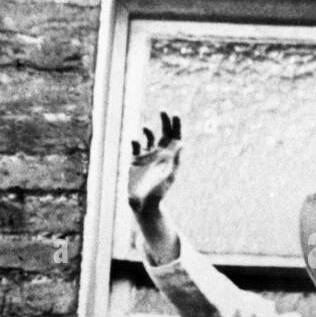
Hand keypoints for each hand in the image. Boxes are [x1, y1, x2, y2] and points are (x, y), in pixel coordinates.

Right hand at [128, 112, 182, 264]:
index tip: (175, 114)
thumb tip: (181, 144)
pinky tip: (134, 141)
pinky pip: (136, 147)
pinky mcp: (134, 162)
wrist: (144, 206)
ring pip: (149, 139)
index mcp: (170, 158)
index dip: (176, 126)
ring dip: (148, 131)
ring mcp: (147, 158)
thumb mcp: (167, 175)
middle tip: (163, 111)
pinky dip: (135, 141)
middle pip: (164, 135)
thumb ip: (173, 159)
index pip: (175, 138)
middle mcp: (160, 156)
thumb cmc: (157, 193)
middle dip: (165, 123)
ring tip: (145, 127)